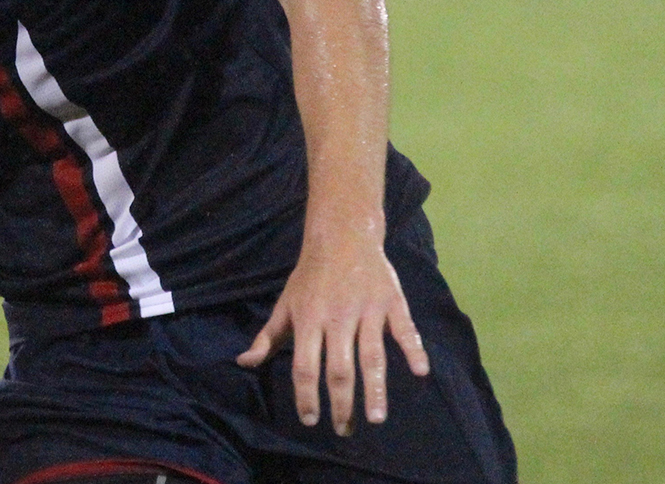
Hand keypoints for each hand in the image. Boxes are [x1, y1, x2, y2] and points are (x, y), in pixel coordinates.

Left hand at [235, 238, 429, 435]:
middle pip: (340, 369)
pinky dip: (414, 349)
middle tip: (344, 430)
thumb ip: (267, 336)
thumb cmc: (309, 275)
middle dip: (342, 404)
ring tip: (377, 418)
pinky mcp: (391, 301)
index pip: (305, 366)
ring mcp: (367, 309)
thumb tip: (244, 363)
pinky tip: (420, 373)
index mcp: (309, 319)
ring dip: (376, 390)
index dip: (306, 396)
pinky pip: (404, 329)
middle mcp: (337, 317)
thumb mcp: (285, 303)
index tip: (310, 420)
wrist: (342, 233)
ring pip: (372, 356)